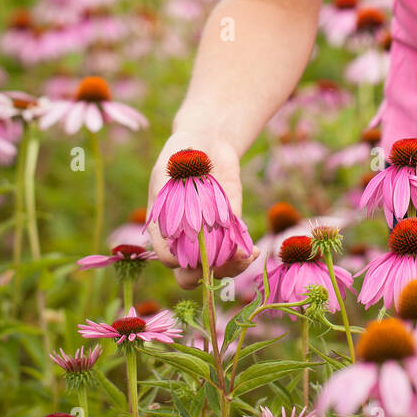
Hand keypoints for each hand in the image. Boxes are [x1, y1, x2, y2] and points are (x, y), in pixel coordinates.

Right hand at [146, 129, 259, 290]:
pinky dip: (244, 253)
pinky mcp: (229, 227)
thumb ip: (170, 189)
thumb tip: (178, 220)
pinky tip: (254, 250)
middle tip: (222, 263)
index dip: (181, 261)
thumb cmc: (181, 152)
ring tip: (246, 257)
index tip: (197, 253)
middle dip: (207, 274)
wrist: (207, 141)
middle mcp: (184, 239)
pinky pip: (235, 249)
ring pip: (216, 269)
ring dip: (231, 268)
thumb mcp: (170, 166)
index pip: (168, 258)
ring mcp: (208, 236)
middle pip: (190, 275)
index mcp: (162, 229)